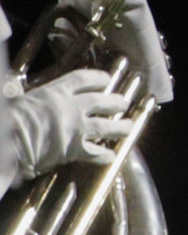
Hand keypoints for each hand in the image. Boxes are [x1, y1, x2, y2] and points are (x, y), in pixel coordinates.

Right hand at [11, 68, 134, 174]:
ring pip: (107, 126)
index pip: (83, 79)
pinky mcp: (74, 150)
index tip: (106, 79)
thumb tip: (24, 90)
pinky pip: (95, 153)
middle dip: (116, 102)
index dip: (98, 78)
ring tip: (129, 126)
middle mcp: (70, 107)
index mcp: (54, 91)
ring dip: (121, 127)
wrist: (5, 141)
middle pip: (102, 101)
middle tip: (123, 103)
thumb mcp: (19, 98)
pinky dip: (105, 155)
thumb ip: (33, 96)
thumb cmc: (7, 118)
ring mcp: (75, 128)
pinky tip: (111, 155)